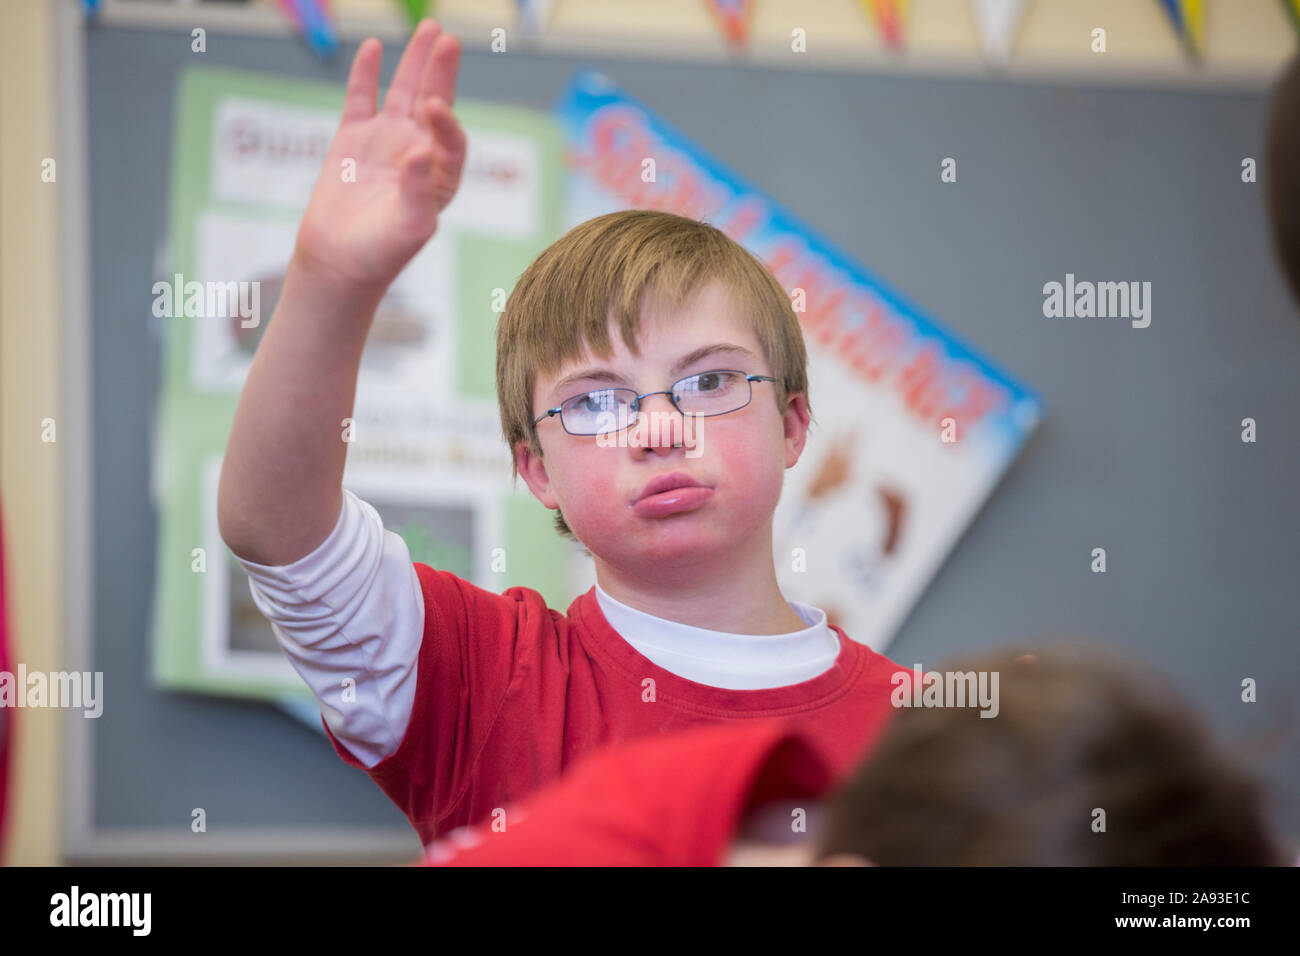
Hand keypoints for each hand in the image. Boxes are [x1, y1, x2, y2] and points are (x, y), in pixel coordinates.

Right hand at [294, 20, 467, 294]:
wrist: (339, 262)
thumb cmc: (382, 253)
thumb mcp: (409, 228)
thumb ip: (419, 190)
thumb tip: (422, 151)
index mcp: (441, 177)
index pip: (451, 139)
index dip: (446, 121)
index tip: (435, 107)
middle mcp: (419, 153)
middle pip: (433, 104)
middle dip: (441, 72)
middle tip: (449, 38)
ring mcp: (386, 142)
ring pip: (403, 93)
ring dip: (416, 63)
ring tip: (430, 29)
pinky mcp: (353, 139)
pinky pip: (361, 98)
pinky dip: (367, 74)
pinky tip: (374, 47)